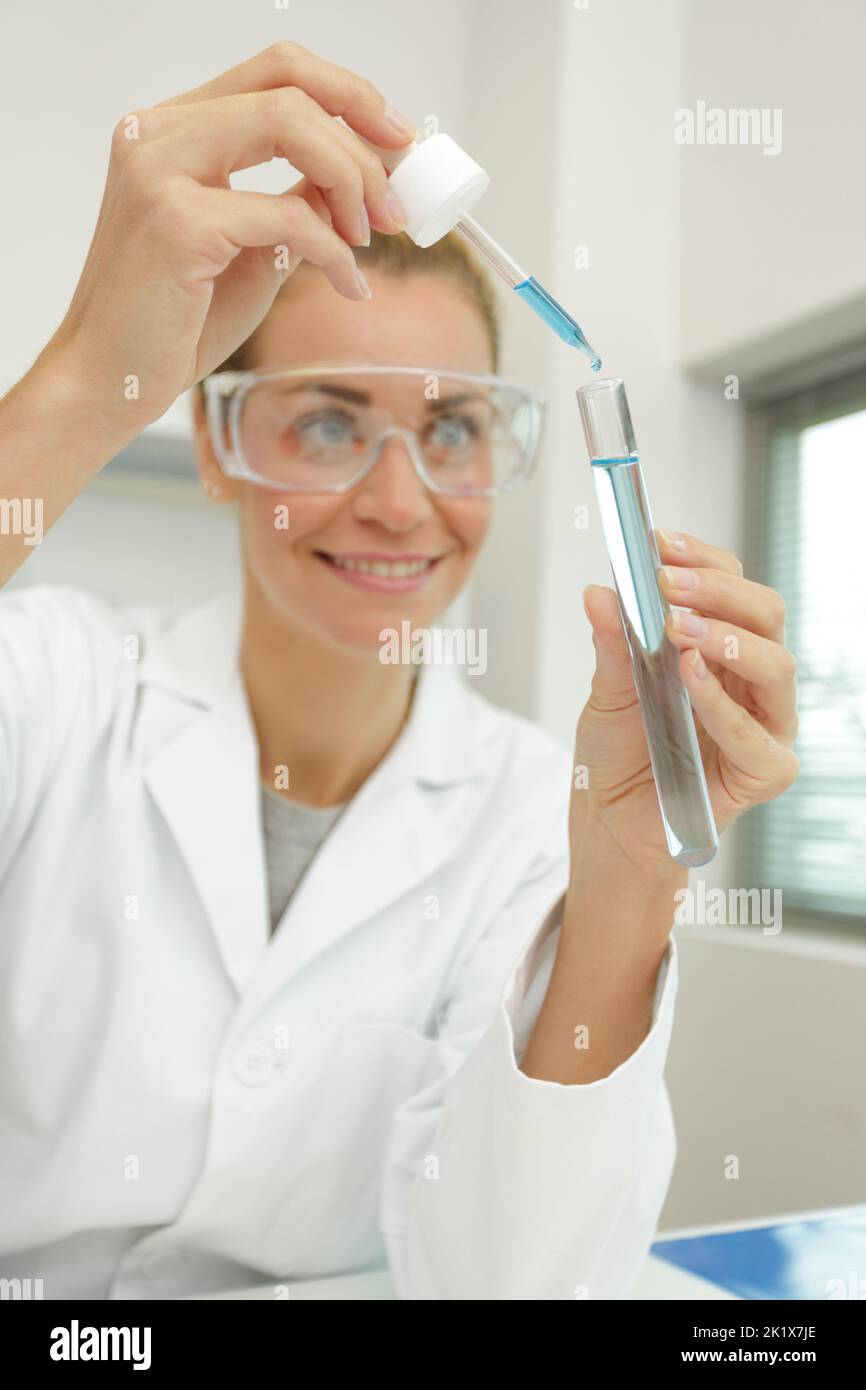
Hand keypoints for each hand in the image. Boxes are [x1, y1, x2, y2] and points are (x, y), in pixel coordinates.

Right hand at [45, 41, 413, 431]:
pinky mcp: (177, 223)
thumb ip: (294, 205)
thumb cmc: (171, 325)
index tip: (397, 140)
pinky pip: (288, 216)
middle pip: (290, 88)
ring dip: (353, 179)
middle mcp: (156, 134)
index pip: (274, 72)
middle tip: (395, 204)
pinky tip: (348, 284)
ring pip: (291, 125)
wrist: (109, 381)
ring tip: (372, 236)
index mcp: (169, 130)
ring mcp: (159, 171)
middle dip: (363, 143)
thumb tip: (358, 182)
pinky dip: (334, 251)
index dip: (349, 95)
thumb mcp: (251, 250)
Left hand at [572, 529, 798, 875]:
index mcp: (724, 648)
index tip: (657, 543)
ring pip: (776, 666)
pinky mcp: (765, 771)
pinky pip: (756, 735)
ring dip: (728, 639)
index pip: (732, 587)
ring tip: (680, 629)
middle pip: (765, 615)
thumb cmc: (619, 756)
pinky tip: (692, 678)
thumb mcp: (607, 690)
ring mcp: (766, 725)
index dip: (701, 560)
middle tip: (668, 584)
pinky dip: (723, 705)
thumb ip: (612, 643)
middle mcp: (753, 681)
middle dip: (718, 590)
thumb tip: (601, 591)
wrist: (610, 826)